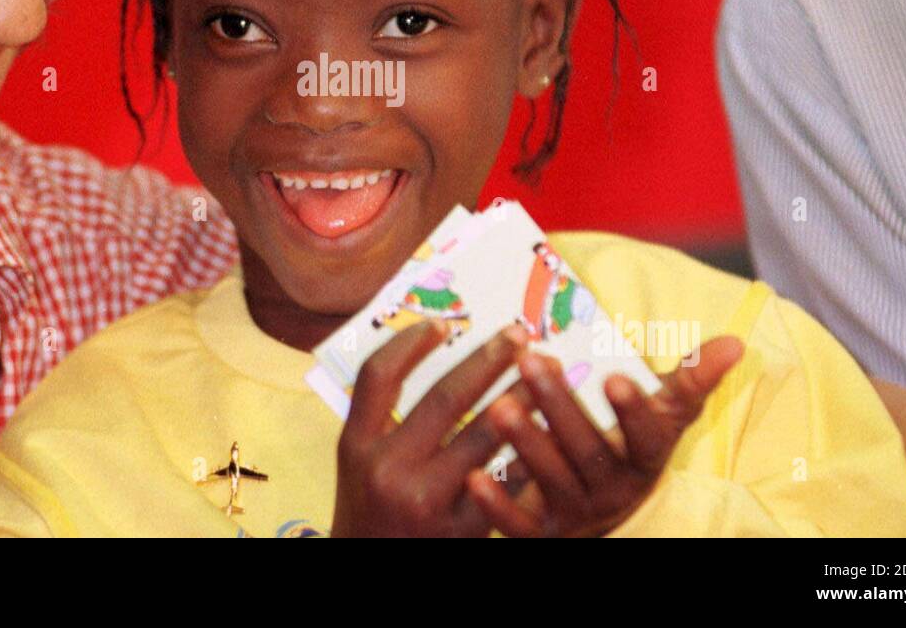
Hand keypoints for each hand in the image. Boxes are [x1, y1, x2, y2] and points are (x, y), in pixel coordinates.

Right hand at [331, 321, 534, 536]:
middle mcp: (385, 470)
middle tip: (520, 334)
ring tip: (547, 374)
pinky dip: (529, 454)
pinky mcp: (459, 534)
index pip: (378, 376)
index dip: (410, 343)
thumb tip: (422, 344)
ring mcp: (424, 504)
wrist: (367, 581)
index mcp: (355, 445)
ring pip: (484, 435)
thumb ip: (381, 416)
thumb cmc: (371, 513)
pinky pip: (506, 484)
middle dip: (488, 359)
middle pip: (444, 397)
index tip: (442, 323)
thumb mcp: (359, 463)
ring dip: (521, 399)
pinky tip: (549, 433)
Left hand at [465, 335, 743, 536]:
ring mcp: (576, 514)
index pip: (647, 437)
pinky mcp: (541, 534)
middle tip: (532, 361)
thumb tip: (736, 342)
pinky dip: (498, 504)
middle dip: (560, 406)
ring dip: (525, 444)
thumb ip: (689, 382)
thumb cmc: (628, 450)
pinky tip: (474, 475)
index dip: (634, 411)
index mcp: (645, 459)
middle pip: (589, 452)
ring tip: (498, 405)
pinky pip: (520, 526)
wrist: (604, 520)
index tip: (616, 377)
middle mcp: (613, 490)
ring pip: (552, 481)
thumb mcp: (662, 420)